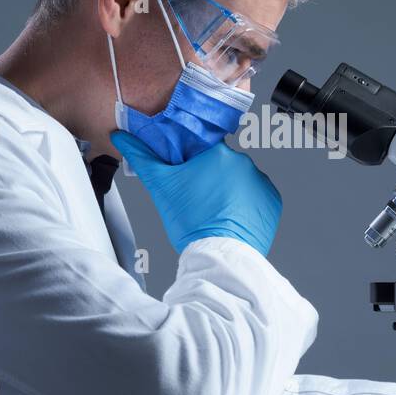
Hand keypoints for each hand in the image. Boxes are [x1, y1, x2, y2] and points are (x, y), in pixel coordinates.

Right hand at [111, 132, 281, 255]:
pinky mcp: (273, 202)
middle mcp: (245, 163)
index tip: (186, 176)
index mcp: (218, 153)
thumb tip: (123, 137)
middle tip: (197, 198)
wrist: (220, 257)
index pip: (202, 147)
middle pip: (222, 165)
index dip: (191, 162)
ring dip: (229, 191)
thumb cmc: (192, 223)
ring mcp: (262, 183)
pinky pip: (257, 197)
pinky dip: (246, 205)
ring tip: (214, 211)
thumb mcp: (161, 187)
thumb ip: (142, 157)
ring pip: (240, 181)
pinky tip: (230, 217)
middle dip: (210, 178)